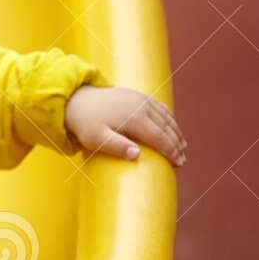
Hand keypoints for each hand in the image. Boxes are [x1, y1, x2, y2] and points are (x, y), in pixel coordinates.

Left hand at [64, 84, 186, 165]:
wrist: (75, 100)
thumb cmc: (85, 123)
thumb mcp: (96, 139)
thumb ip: (116, 146)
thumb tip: (137, 155)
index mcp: (134, 118)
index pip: (160, 137)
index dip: (171, 151)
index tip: (179, 163)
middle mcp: (141, 106)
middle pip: (166, 127)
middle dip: (177, 144)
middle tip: (182, 160)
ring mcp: (140, 99)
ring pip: (166, 117)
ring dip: (176, 132)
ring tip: (182, 147)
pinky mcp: (137, 95)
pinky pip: (159, 107)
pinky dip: (169, 119)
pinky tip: (172, 128)